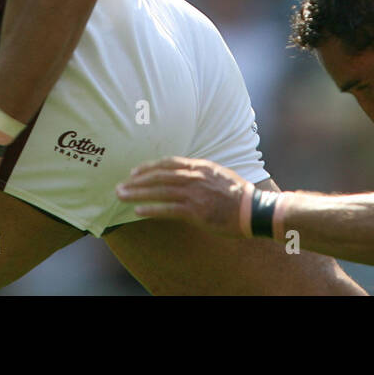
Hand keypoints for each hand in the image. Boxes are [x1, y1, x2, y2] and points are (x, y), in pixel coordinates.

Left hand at [115, 156, 249, 236]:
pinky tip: (138, 211)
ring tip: (122, 197)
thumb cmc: (238, 194)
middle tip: (120, 186)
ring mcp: (195, 193)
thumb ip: (200, 172)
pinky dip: (152, 209)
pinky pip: (168, 209)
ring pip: (160, 191)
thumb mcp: (218, 174)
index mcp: (200, 166)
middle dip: (137, 181)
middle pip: (159, 176)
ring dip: (138, 194)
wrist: (253, 209)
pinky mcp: (196, 211)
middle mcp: (195, 176)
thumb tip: (184, 174)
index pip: (168, 163)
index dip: (149, 167)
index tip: (134, 172)